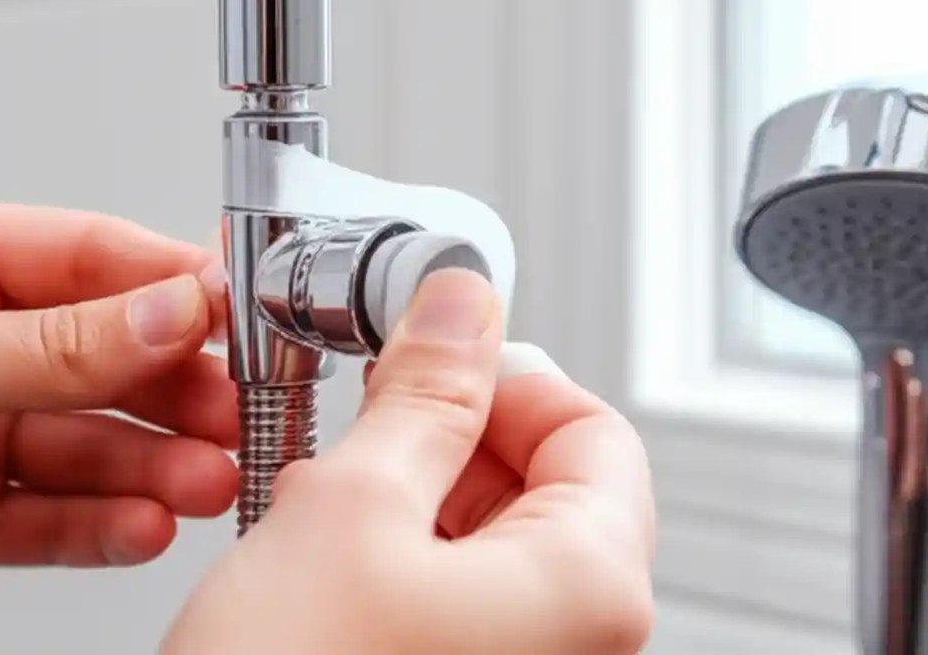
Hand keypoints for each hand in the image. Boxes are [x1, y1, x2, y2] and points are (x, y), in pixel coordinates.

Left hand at [0, 202, 237, 653]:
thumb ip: (48, 346)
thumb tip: (165, 310)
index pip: (84, 259)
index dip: (165, 284)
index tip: (233, 313)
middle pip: (103, 355)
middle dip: (171, 387)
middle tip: (230, 411)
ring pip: (88, 442)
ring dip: (151, 464)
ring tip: (199, 481)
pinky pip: (53, 516)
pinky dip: (102, 525)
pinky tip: (140, 526)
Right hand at [163, 269, 654, 653]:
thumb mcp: (352, 507)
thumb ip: (425, 392)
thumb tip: (462, 307)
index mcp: (589, 589)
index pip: (595, 428)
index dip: (508, 375)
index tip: (435, 355)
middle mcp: (578, 644)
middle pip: (553, 483)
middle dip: (456, 435)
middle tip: (373, 415)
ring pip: (497, 540)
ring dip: (417, 493)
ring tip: (336, 491)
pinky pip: (463, 597)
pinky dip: (403, 554)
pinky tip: (332, 552)